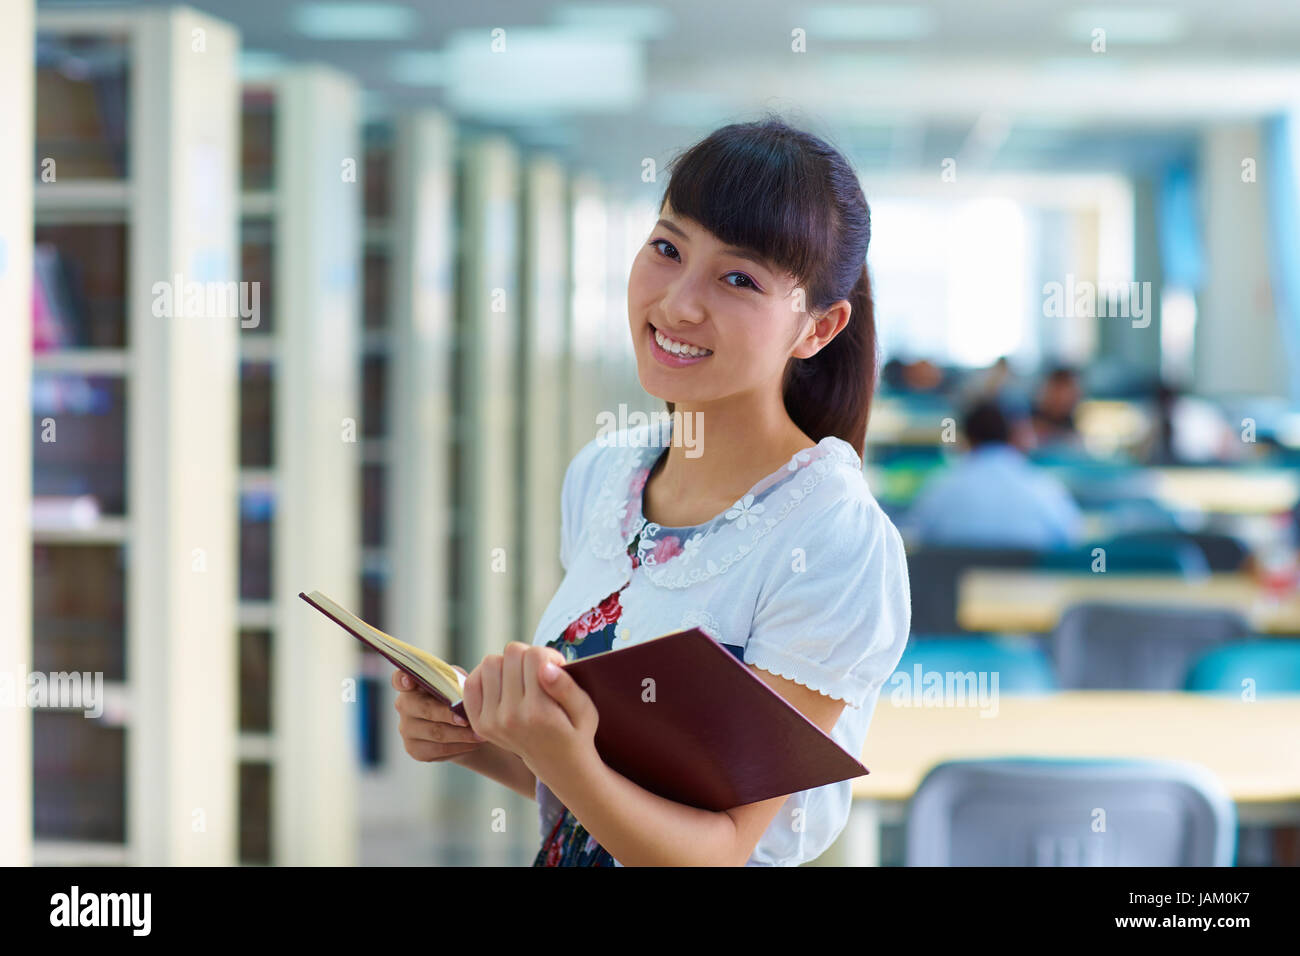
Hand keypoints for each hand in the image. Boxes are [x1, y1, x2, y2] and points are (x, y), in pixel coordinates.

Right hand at [392, 665, 485, 762]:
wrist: (462, 729)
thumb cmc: (458, 699)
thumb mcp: (458, 683)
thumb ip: (456, 680)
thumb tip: (462, 688)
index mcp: (413, 684)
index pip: (399, 679)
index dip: (402, 679)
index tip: (409, 680)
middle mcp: (404, 705)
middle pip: (424, 709)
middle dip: (448, 714)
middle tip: (466, 720)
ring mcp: (406, 728)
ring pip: (435, 732)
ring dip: (460, 734)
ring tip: (479, 734)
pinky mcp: (414, 749)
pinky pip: (438, 749)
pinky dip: (459, 746)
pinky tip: (472, 743)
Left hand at [460, 642, 599, 778]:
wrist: (557, 764)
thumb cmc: (574, 731)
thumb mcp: (585, 710)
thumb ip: (567, 687)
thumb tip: (545, 667)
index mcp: (539, 712)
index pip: (535, 656)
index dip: (549, 655)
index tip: (556, 668)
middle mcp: (511, 717)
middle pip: (512, 654)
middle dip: (528, 656)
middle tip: (538, 671)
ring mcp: (492, 721)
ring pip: (491, 663)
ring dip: (507, 663)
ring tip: (521, 677)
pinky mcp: (480, 724)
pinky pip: (472, 682)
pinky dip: (486, 675)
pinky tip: (502, 682)